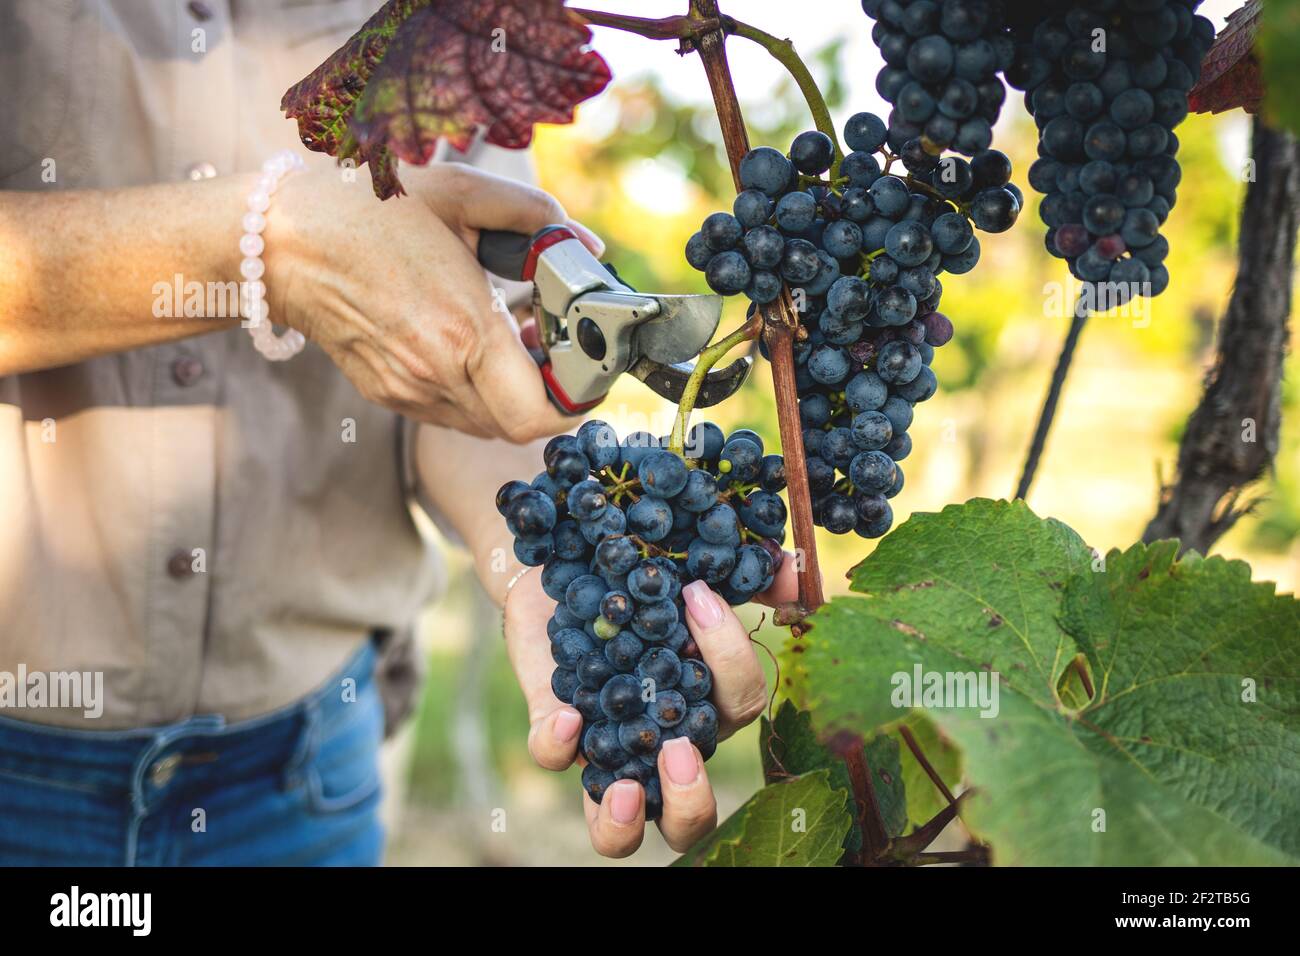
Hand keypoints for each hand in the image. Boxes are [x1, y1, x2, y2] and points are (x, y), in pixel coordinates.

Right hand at [263, 163, 602, 440]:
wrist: (282, 243)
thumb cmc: (368, 211)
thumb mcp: (461, 194)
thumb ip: (535, 216)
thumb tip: (587, 248)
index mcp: (462, 329)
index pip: (539, 414)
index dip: (575, 399)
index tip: (585, 364)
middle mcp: (435, 373)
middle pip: (520, 425)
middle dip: (550, 393)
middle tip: (553, 347)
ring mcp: (408, 391)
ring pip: (487, 424)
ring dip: (512, 392)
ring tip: (512, 339)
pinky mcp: (388, 394)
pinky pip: (453, 411)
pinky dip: (476, 390)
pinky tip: (470, 342)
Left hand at [503, 558, 797, 857]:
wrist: (565, 570)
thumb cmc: (642, 583)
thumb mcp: (691, 575)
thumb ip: (745, 576)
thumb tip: (794, 573)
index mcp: (704, 710)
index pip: (739, 708)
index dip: (730, 662)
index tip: (697, 600)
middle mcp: (658, 745)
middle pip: (691, 816)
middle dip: (692, 797)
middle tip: (679, 750)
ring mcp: (604, 747)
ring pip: (619, 832)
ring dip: (626, 822)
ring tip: (625, 790)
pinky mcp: (554, 729)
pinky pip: (553, 758)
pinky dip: (557, 745)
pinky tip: (566, 715)